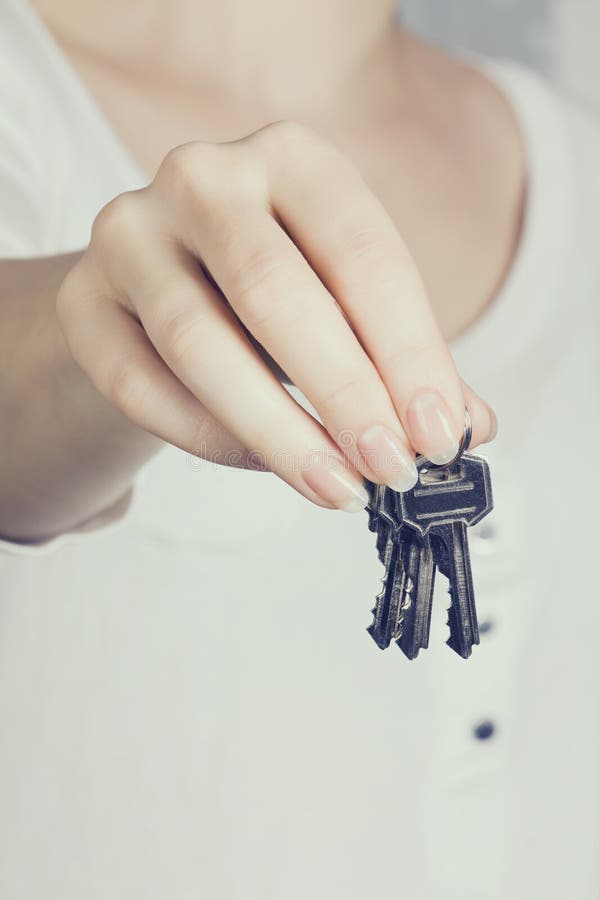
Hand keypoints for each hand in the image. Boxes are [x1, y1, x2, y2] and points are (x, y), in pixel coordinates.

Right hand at [57, 122, 495, 512]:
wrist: (167, 282)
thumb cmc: (276, 292)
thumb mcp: (350, 302)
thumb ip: (407, 360)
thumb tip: (471, 429)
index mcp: (294, 157)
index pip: (362, 254)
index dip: (408, 352)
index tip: (438, 435)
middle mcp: (205, 177)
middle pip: (274, 291)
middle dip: (344, 393)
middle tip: (390, 467)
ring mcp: (131, 233)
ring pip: (199, 343)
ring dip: (278, 431)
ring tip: (337, 488)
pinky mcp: (82, 300)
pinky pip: (142, 385)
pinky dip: (209, 437)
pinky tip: (263, 462)